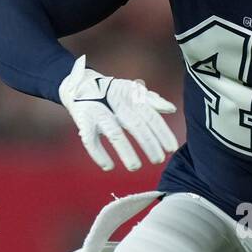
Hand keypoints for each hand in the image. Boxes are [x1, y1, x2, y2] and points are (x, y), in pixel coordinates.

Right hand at [59, 54, 177, 171]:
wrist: (80, 85)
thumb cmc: (113, 93)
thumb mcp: (133, 92)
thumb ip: (152, 101)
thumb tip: (171, 108)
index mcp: (131, 99)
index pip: (150, 116)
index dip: (162, 132)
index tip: (172, 148)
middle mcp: (116, 105)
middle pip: (135, 125)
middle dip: (148, 144)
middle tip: (159, 160)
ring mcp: (99, 113)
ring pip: (114, 134)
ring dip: (125, 151)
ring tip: (135, 167)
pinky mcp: (83, 121)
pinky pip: (90, 140)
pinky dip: (98, 154)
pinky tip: (108, 167)